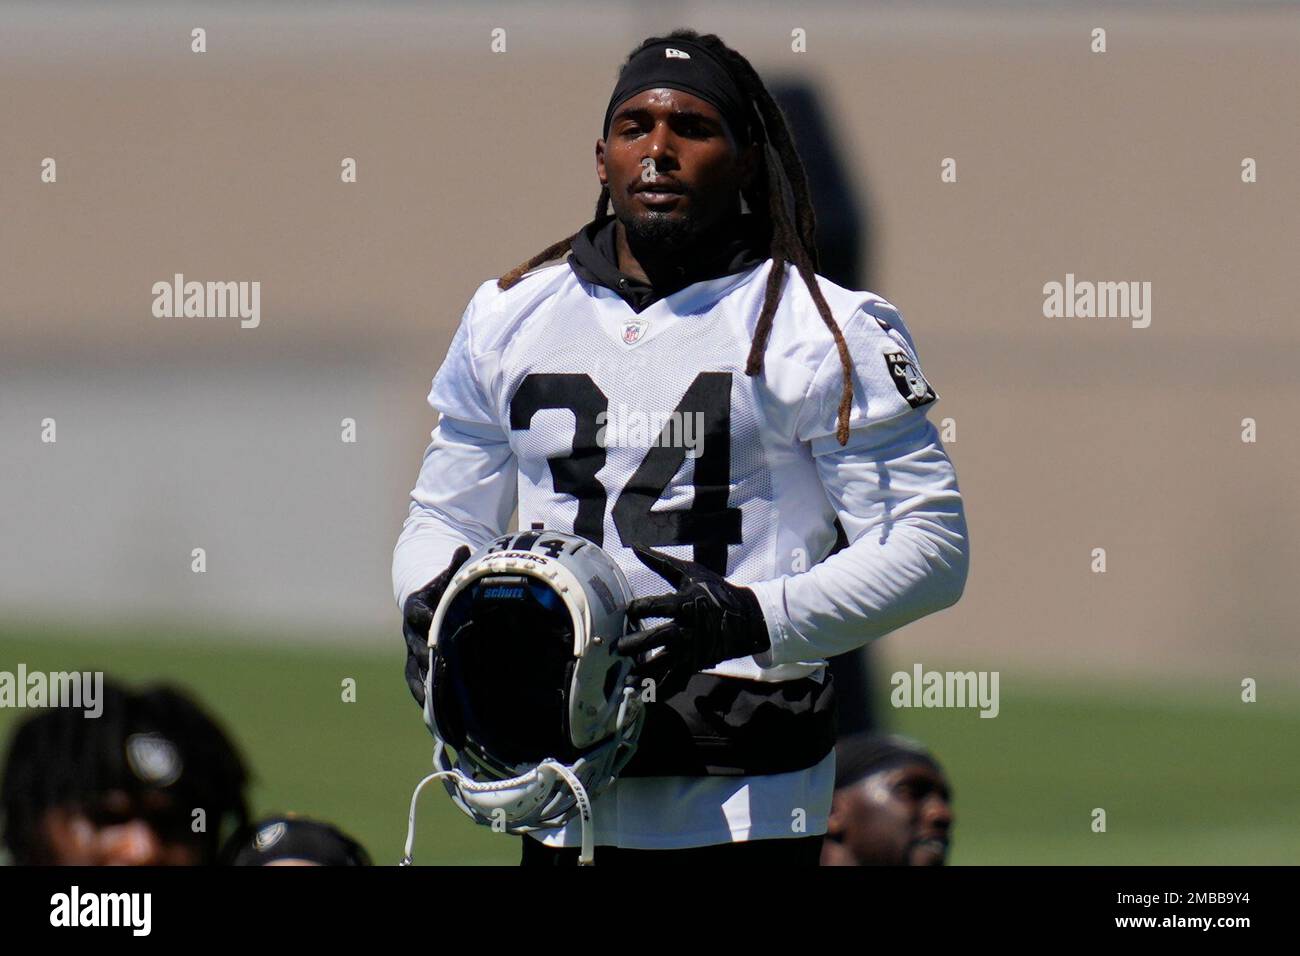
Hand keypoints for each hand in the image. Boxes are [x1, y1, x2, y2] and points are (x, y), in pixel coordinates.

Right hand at [402, 545, 470, 706]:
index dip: (427, 624)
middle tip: (442, 676)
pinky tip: (442, 723)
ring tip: (437, 710)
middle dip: (428, 665)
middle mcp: (411, 635)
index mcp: (417, 610)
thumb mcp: (447, 578)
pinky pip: (420, 689)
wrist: (421, 606)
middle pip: (417, 652)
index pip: (419, 617)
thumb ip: (455, 567)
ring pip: (415, 676)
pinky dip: (429, 704)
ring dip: (426, 693)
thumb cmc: (440, 592)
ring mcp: (412, 655)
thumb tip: (463, 547)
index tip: (436, 632)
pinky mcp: (417, 670)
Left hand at [616, 546, 770, 694]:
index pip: (655, 606)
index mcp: (685, 604)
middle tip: (618, 649)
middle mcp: (687, 628)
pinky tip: (649, 696)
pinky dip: (664, 690)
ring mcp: (692, 648)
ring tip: (628, 679)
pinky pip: (679, 679)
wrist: (747, 618)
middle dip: (636, 645)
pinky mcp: (697, 663)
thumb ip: (662, 563)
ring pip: (665, 663)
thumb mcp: (692, 573)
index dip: (637, 608)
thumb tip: (636, 546)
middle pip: (658, 638)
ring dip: (645, 672)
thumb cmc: (716, 592)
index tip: (626, 611)